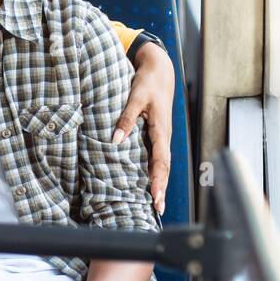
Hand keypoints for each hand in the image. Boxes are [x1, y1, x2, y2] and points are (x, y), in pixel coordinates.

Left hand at [115, 42, 174, 213]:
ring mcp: (162, 137)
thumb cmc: (148, 83)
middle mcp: (164, 136)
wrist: (160, 71)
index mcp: (161, 129)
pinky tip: (150, 184)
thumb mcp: (135, 97)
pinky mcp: (157, 135)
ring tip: (156, 204)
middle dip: (161, 188)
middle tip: (157, 209)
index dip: (158, 179)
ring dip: (159, 183)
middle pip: (164, 167)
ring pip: (162, 164)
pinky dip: (155, 172)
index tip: (155, 195)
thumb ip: (126, 119)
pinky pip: (157, 157)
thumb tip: (115, 140)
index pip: (161, 160)